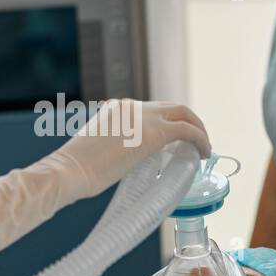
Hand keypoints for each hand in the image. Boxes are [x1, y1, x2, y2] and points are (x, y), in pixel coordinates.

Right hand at [49, 99, 211, 200]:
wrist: (70, 169)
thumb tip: (125, 160)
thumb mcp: (97, 150)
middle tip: (197, 142)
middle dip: (188, 122)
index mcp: (117, 108)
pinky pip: (188, 131)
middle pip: (171, 107)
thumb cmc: (76, 169)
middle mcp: (133, 106)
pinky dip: (200, 139)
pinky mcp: (155, 133)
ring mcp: (144, 116)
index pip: (151, 110)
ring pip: (183, 113)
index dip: (167, 123)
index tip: (174, 141)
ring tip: (203, 149)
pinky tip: (204, 153)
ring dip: (197, 129)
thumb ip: (115, 147)